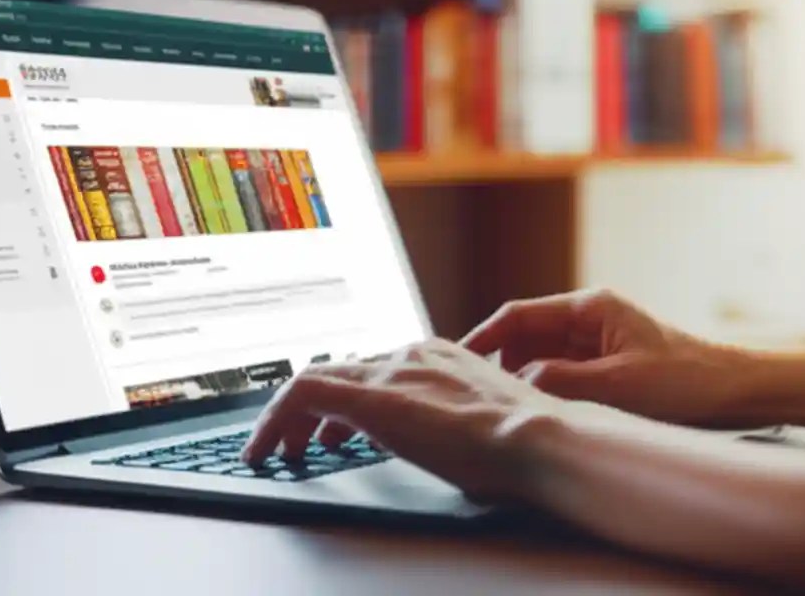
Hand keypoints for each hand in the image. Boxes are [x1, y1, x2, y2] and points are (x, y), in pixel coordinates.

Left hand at [241, 339, 564, 499]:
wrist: (536, 437)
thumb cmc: (523, 442)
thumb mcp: (481, 424)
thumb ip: (456, 421)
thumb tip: (452, 445)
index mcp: (437, 357)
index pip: (373, 367)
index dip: (345, 400)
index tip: (334, 428)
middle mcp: (409, 354)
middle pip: (339, 371)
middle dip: (311, 411)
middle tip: (297, 442)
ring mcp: (389, 371)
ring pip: (314, 380)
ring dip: (290, 418)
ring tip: (282, 450)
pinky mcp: (369, 397)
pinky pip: (302, 395)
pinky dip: (275, 421)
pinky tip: (268, 450)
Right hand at [462, 290, 759, 427]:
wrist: (736, 393)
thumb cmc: (686, 383)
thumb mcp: (618, 385)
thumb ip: (562, 382)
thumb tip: (514, 386)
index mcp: (591, 308)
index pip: (518, 315)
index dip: (482, 338)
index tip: (455, 362)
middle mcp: (588, 319)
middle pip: (523, 337)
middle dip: (497, 364)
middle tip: (473, 396)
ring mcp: (595, 343)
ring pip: (539, 360)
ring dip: (521, 382)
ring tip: (500, 410)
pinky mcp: (605, 367)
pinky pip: (559, 376)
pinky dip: (543, 392)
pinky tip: (535, 416)